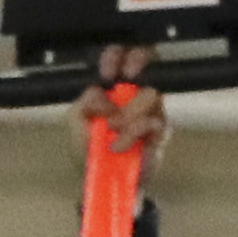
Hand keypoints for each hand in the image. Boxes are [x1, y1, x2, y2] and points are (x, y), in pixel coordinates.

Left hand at [73, 46, 168, 177]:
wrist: (103, 180)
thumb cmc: (91, 148)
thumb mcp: (77, 124)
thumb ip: (82, 104)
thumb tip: (98, 91)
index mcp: (114, 86)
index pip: (122, 57)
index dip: (116, 56)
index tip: (106, 73)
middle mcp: (136, 91)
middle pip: (149, 58)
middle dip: (135, 62)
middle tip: (126, 78)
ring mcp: (152, 108)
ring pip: (150, 93)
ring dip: (127, 112)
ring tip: (112, 129)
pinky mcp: (160, 129)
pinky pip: (151, 122)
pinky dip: (132, 133)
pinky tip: (119, 144)